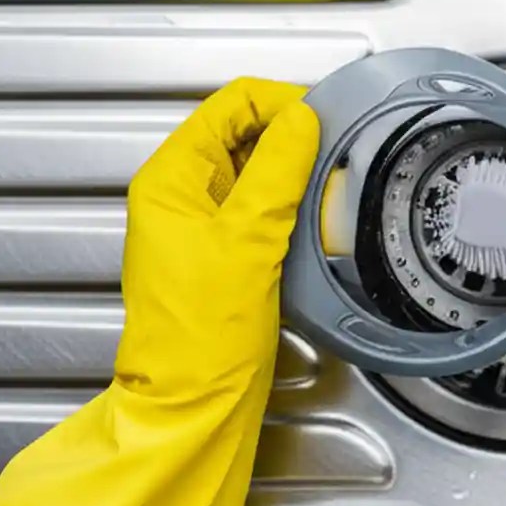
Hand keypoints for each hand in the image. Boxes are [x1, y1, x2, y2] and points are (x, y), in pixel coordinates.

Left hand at [0, 78, 318, 505]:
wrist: (197, 401)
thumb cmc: (203, 334)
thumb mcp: (248, 239)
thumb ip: (277, 170)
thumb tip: (303, 119)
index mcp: (170, 180)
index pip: (230, 104)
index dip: (281, 104)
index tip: (323, 120)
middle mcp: (181, 196)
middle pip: (245, 133)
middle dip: (293, 138)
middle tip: (334, 155)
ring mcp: (204, 225)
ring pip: (259, 171)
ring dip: (297, 173)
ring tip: (328, 190)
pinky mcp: (228, 253)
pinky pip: (265, 208)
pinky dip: (294, 207)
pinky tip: (315, 223)